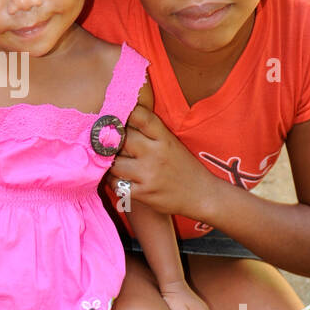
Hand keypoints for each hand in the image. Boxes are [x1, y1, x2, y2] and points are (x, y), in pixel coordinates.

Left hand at [110, 104, 213, 219]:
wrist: (203, 196)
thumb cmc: (184, 167)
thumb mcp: (172, 143)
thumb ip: (151, 131)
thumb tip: (123, 115)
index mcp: (165, 138)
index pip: (141, 117)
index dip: (125, 113)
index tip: (116, 115)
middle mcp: (156, 154)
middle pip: (121, 138)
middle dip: (112, 140)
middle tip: (107, 142)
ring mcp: (148, 174)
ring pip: (113, 162)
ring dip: (109, 162)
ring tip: (111, 161)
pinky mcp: (143, 194)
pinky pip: (115, 184)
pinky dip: (113, 181)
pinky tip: (117, 178)